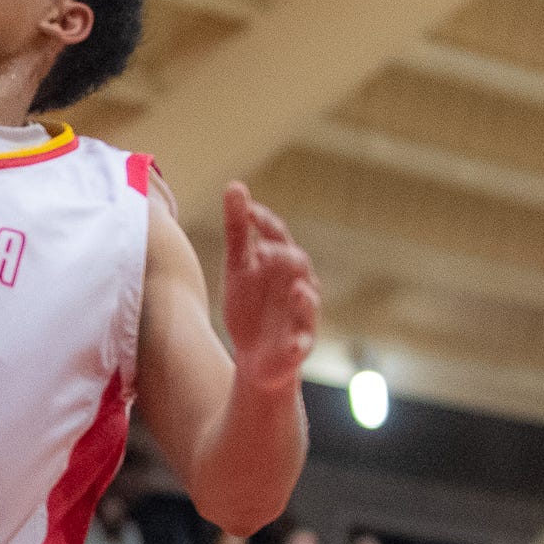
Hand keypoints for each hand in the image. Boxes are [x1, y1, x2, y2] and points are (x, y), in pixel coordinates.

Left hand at [218, 184, 317, 389]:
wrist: (255, 357)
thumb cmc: (250, 306)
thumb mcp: (239, 268)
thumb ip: (238, 230)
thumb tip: (235, 186)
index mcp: (281, 263)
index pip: (278, 235)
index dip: (264, 222)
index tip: (247, 210)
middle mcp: (298, 284)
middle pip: (298, 265)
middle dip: (284, 257)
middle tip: (263, 251)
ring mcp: (302, 316)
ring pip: (309, 304)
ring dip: (304, 298)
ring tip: (297, 291)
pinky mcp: (300, 346)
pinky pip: (303, 345)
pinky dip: (299, 344)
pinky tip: (293, 345)